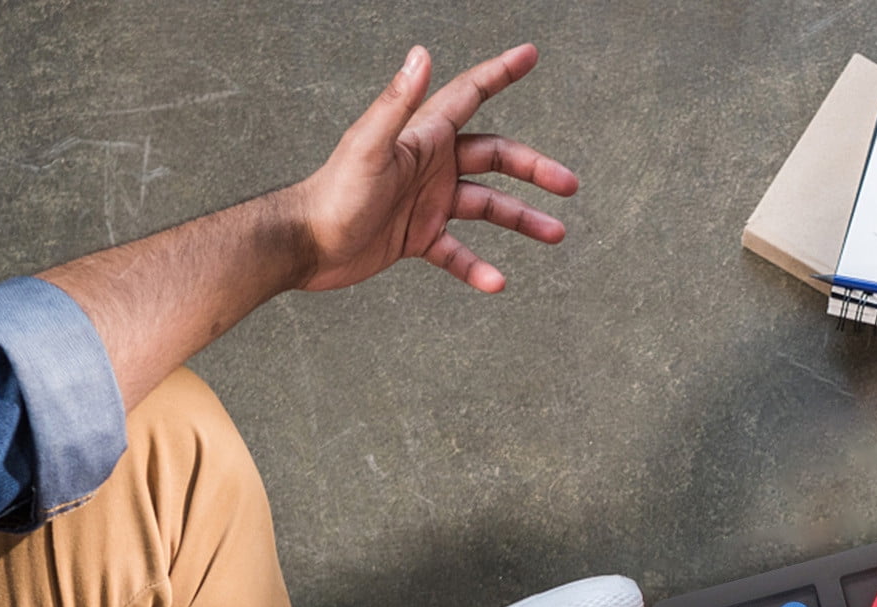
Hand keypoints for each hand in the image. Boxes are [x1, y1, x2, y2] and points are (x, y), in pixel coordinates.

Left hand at [290, 42, 578, 294]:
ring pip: (488, 206)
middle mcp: (431, 165)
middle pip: (496, 157)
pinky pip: (458, 252)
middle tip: (569, 185)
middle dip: (534, 169)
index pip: (470, 95)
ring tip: (556, 234)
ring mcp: (427, 203)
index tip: (530, 55)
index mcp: (423, 136)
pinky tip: (497, 282)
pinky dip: (477, 267)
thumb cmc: (333, 192)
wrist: (307, 243)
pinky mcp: (418, 237)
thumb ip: (398, 103)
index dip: (501, 73)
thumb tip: (422, 54)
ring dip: (522, 219)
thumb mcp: (369, 146)